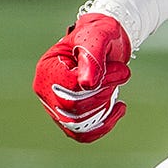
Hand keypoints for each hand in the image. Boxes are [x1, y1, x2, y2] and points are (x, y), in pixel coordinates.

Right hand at [33, 13, 131, 140]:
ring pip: (79, 124)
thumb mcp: (99, 36)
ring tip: (116, 86)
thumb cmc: (101, 34)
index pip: (70, 87)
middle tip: (121, 74)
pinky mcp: (68, 117)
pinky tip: (118, 109)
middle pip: (73, 108)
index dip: (100, 83)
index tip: (122, 70)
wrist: (107, 41)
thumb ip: (93, 56)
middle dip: (103, 94)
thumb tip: (87, 83)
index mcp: (48, 68)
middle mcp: (46, 89)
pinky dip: (102, 127)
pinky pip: (81, 134)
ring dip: (105, 107)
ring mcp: (55, 105)